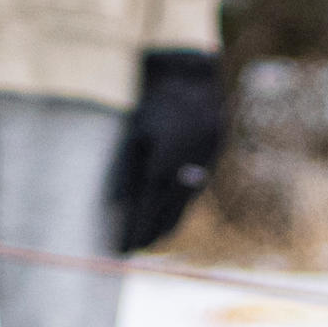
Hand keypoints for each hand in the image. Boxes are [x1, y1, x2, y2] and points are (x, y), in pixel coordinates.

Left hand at [109, 48, 230, 251]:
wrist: (192, 76)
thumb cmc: (154, 101)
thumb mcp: (134, 134)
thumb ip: (126, 170)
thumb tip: (114, 205)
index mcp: (160, 168)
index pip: (144, 214)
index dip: (132, 234)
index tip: (121, 250)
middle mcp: (183, 173)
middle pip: (166, 218)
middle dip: (150, 237)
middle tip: (135, 250)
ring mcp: (202, 167)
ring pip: (183, 207)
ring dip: (167, 224)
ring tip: (152, 238)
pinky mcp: (213, 158)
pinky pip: (195, 189)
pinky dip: (180, 203)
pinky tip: (170, 208)